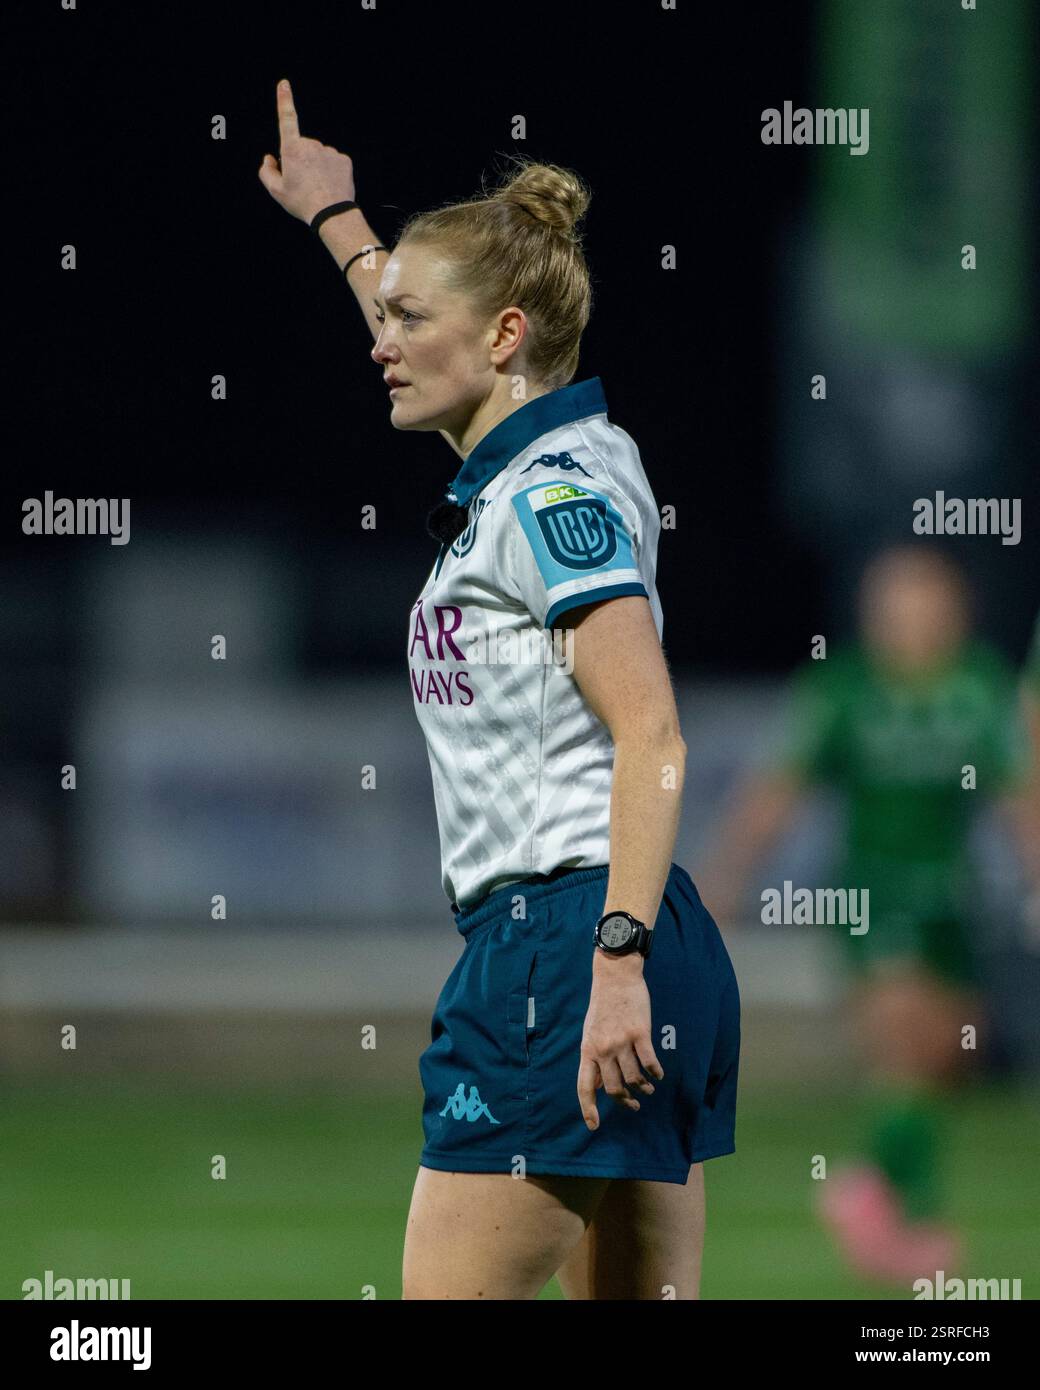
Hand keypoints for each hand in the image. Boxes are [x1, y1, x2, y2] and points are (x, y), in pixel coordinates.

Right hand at [258, 79, 356, 224]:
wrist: (332, 214)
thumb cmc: (303, 203)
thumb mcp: (276, 191)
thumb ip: (266, 171)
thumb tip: (268, 158)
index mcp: (292, 150)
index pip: (287, 119)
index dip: (284, 100)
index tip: (284, 85)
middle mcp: (312, 145)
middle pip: (302, 147)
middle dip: (300, 159)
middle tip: (302, 182)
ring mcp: (329, 151)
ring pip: (319, 154)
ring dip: (316, 166)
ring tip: (317, 186)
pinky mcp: (343, 159)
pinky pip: (333, 161)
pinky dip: (330, 170)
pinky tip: (329, 184)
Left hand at [577, 953, 663, 1130]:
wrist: (615, 977)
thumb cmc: (603, 1006)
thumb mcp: (590, 1033)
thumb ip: (594, 1058)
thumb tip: (599, 1084)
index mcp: (588, 1049)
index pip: (585, 1086)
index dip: (588, 1108)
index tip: (594, 1126)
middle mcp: (603, 1048)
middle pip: (613, 1087)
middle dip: (624, 1101)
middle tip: (633, 1104)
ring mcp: (621, 1041)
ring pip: (633, 1078)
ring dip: (643, 1087)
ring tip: (648, 1088)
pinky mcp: (640, 1032)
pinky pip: (649, 1062)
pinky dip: (655, 1072)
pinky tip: (658, 1074)